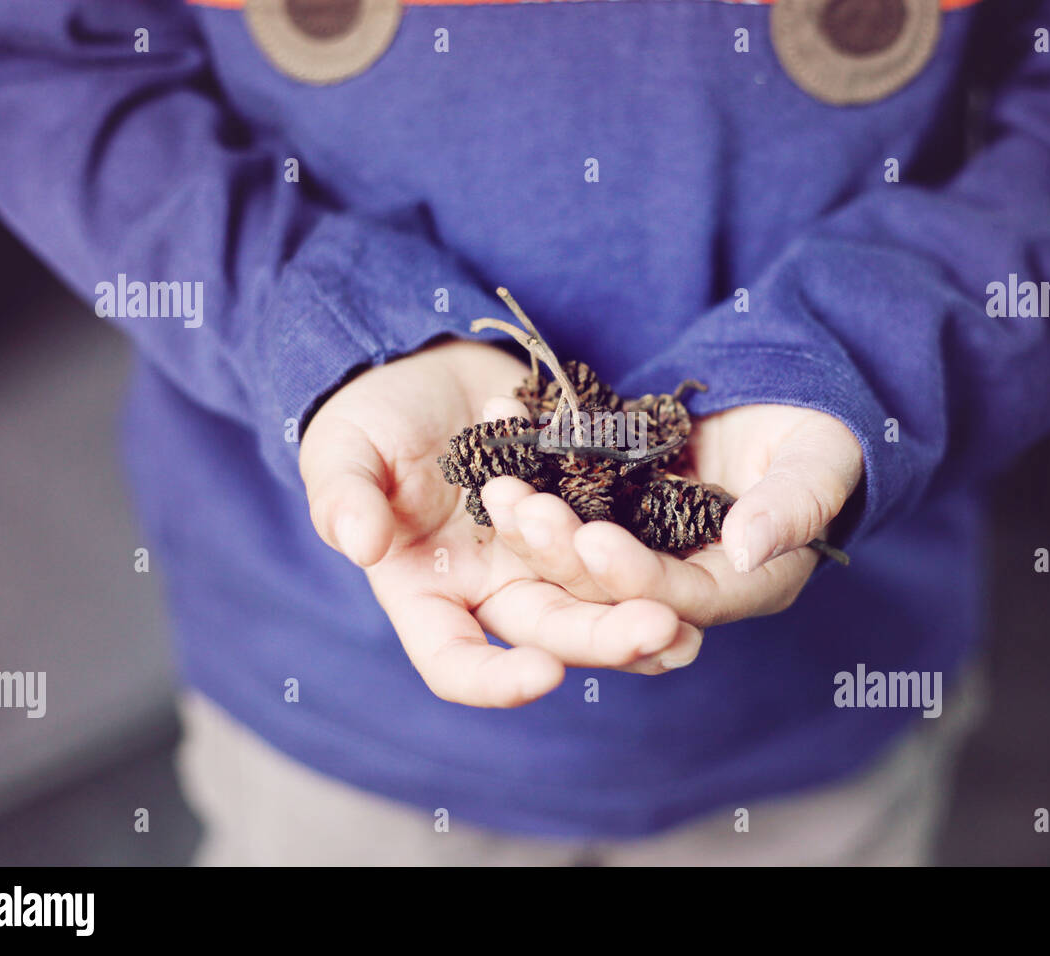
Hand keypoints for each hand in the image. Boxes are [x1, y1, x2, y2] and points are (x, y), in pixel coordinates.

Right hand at [298, 340, 698, 707]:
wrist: (424, 366)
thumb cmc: (368, 417)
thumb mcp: (342, 450)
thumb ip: (343, 495)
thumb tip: (358, 542)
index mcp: (428, 593)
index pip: (454, 660)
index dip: (494, 679)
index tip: (543, 674)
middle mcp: (492, 587)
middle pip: (549, 631)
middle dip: (603, 636)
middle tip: (657, 626)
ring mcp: (543, 554)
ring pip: (597, 598)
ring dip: (642, 609)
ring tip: (692, 611)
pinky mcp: (582, 512)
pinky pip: (624, 546)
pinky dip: (659, 559)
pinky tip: (707, 566)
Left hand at [482, 403, 862, 655]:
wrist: (792, 400)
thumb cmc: (825, 436)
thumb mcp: (823, 462)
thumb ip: (794, 505)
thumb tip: (747, 546)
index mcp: (739, 584)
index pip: (678, 598)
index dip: (633, 577)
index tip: (592, 542)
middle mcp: (681, 576)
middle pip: (610, 586)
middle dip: (560, 554)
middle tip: (520, 509)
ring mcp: (639, 541)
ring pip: (573, 547)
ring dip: (532, 519)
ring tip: (496, 479)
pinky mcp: (611, 502)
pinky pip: (565, 490)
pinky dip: (533, 462)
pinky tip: (500, 420)